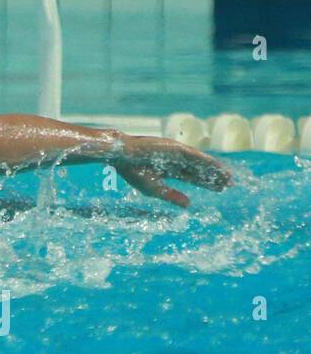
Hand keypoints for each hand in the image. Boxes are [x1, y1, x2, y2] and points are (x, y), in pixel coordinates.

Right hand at [115, 135, 232, 206]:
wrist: (123, 156)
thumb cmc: (134, 172)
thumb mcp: (154, 189)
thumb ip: (172, 196)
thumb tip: (189, 204)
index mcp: (168, 170)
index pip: (192, 177)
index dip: (205, 183)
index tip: (220, 189)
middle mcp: (175, 161)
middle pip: (199, 170)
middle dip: (213, 177)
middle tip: (229, 184)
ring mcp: (177, 154)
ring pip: (200, 163)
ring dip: (214, 170)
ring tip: (229, 177)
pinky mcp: (177, 148)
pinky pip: (197, 157)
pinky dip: (208, 162)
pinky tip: (218, 168)